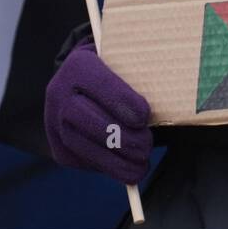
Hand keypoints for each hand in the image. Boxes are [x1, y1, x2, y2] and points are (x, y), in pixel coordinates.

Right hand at [43, 38, 152, 182]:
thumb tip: (173, 86)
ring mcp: (54, 122)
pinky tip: (126, 167)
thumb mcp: (125, 61)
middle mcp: (60, 93)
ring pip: (83, 146)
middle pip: (86, 119)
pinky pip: (82, 161)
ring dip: (116, 161)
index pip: (99, 84)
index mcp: (79, 64)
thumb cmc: (116, 71)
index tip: (145, 116)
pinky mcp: (59, 147)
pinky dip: (107, 167)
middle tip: (147, 145)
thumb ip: (140, 71)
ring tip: (141, 163)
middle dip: (120, 137)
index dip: (122, 102)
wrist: (82, 83)